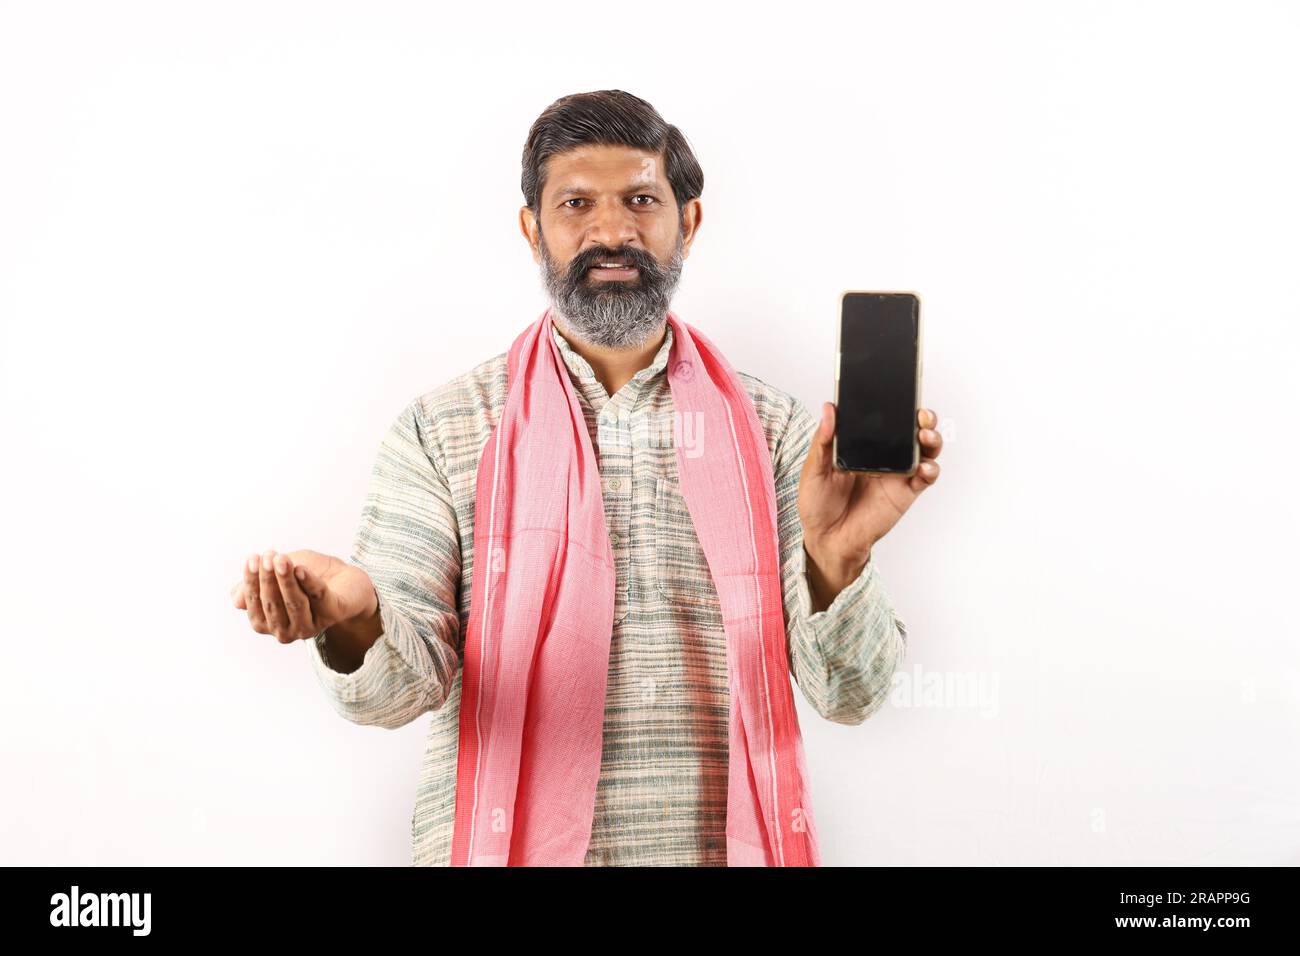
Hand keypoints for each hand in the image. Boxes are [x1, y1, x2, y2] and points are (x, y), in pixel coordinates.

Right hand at [230, 549, 376, 643]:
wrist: (343, 578)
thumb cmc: (304, 577)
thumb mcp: (276, 578)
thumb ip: (255, 588)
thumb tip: (236, 599)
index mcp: (267, 624)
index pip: (254, 604)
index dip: (251, 581)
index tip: (252, 558)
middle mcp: (287, 631)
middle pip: (273, 604)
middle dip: (268, 578)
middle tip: (268, 555)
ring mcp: (311, 626)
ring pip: (295, 603)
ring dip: (286, 580)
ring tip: (281, 559)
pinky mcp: (332, 614)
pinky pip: (318, 597)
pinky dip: (309, 582)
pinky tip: (301, 569)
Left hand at [798, 406, 942, 588]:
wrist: (826, 539)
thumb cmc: (817, 504)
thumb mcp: (814, 469)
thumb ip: (824, 441)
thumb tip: (829, 408)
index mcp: (861, 444)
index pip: (882, 419)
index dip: (894, 405)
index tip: (899, 392)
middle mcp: (882, 455)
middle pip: (910, 430)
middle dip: (922, 417)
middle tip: (920, 414)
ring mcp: (896, 473)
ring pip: (923, 449)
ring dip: (931, 439)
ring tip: (926, 435)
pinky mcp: (905, 492)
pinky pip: (925, 477)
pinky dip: (930, 469)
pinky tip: (925, 466)